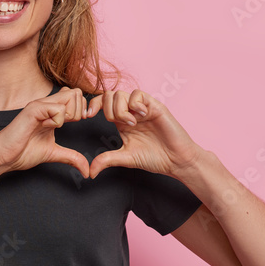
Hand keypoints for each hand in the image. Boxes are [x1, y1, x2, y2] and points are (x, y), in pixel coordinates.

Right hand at [0, 87, 90, 177]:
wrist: (2, 157)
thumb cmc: (21, 152)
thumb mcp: (53, 153)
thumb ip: (71, 157)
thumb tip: (86, 169)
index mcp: (51, 110)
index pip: (76, 96)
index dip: (82, 110)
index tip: (76, 125)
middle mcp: (46, 103)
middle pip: (77, 93)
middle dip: (79, 111)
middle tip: (67, 126)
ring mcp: (40, 104)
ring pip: (71, 95)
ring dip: (70, 114)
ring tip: (55, 127)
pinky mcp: (33, 110)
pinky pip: (58, 109)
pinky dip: (58, 121)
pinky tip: (45, 128)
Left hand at [86, 89, 202, 177]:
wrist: (176, 160)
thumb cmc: (155, 158)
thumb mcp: (125, 158)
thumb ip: (107, 160)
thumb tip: (90, 172)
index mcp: (121, 121)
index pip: (102, 104)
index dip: (92, 105)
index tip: (87, 116)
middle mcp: (130, 112)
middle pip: (108, 95)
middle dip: (107, 109)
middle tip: (119, 124)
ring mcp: (142, 108)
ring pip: (121, 93)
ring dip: (121, 109)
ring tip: (131, 124)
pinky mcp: (154, 106)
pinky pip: (138, 94)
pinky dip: (135, 104)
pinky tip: (141, 116)